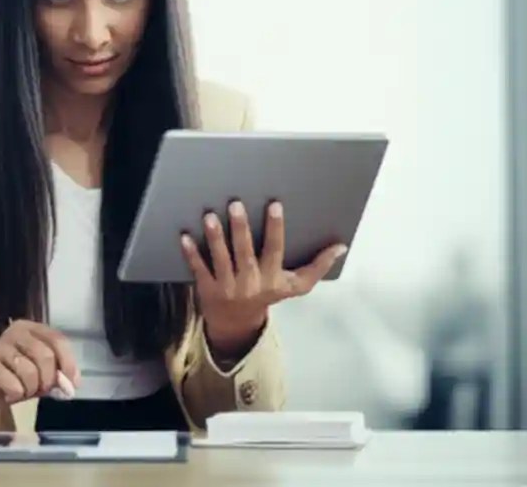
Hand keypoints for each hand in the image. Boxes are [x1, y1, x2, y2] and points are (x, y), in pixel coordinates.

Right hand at [0, 320, 80, 418]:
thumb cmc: (16, 377)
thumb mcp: (42, 374)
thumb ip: (57, 375)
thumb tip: (71, 384)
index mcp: (31, 328)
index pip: (57, 340)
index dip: (68, 363)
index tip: (73, 384)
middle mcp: (15, 332)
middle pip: (45, 355)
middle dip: (48, 379)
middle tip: (41, 389)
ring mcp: (0, 346)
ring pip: (30, 371)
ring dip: (31, 388)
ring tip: (23, 390)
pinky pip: (14, 384)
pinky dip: (17, 394)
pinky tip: (10, 392)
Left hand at [181, 201, 347, 359]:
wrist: (237, 323)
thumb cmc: (268, 295)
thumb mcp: (296, 285)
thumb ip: (318, 266)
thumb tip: (342, 246)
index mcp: (272, 279)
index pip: (275, 250)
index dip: (275, 229)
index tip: (275, 205)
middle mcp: (250, 283)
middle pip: (246, 253)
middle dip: (241, 229)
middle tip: (235, 204)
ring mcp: (227, 287)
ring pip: (221, 260)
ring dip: (215, 238)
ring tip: (210, 216)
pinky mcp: (207, 289)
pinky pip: (199, 269)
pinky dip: (191, 254)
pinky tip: (184, 236)